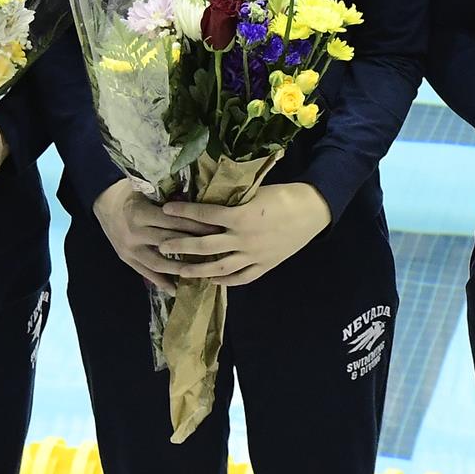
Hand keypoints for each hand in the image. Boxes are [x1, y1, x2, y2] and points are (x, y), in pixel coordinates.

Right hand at [93, 178, 214, 288]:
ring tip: (201, 273)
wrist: (103, 202)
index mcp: (141, 213)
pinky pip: (145, 273)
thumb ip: (168, 196)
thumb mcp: (146, 188)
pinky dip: (161, 282)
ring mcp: (129, 249)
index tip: (217, 229)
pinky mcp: (126, 258)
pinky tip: (176, 289)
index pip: (174, 222)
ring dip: (180, 268)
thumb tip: (197, 201)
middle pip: (170, 242)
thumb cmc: (130, 192)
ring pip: (159, 263)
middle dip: (195, 246)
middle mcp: (135, 233)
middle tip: (217, 250)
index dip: (196, 225)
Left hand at [163, 184, 332, 286]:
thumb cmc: (283, 195)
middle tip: (162, 245)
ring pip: (219, 268)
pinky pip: (240, 278)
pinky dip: (224, 281)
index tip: (166, 209)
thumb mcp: (254, 192)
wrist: (312, 210)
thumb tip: (206, 197)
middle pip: (204, 246)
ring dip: (196, 270)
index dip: (183, 212)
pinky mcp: (264, 266)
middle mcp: (243, 239)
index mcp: (240, 216)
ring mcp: (253, 255)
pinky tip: (212, 281)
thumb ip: (232, 200)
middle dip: (180, 245)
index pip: (203, 215)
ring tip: (180, 270)